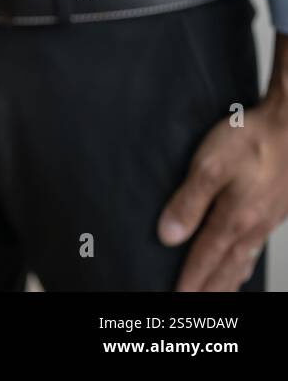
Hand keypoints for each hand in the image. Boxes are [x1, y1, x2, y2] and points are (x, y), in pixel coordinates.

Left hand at [158, 35, 287, 290]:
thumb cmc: (253, 139)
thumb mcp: (210, 165)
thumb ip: (188, 202)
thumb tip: (169, 236)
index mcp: (235, 218)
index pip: (205, 258)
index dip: (189, 279)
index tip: (176, 297)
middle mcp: (253, 226)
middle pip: (227, 268)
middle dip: (209, 289)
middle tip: (193, 305)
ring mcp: (267, 220)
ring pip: (244, 260)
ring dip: (228, 281)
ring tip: (217, 294)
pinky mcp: (275, 209)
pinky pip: (257, 247)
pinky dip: (246, 263)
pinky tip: (244, 262)